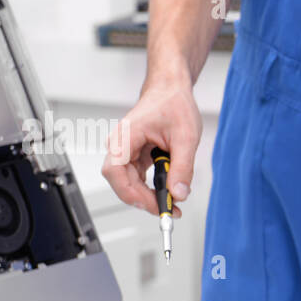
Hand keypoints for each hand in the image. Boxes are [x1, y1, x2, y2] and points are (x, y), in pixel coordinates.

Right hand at [102, 75, 201, 216]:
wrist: (171, 90)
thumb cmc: (174, 104)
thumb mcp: (186, 137)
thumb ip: (182, 167)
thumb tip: (178, 194)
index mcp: (126, 136)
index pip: (115, 170)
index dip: (130, 192)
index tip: (152, 204)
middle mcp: (121, 145)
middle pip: (121, 181)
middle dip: (144, 199)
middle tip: (169, 209)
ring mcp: (126, 151)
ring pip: (129, 182)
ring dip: (148, 196)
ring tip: (172, 203)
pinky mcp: (135, 156)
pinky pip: (138, 178)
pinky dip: (152, 188)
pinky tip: (167, 192)